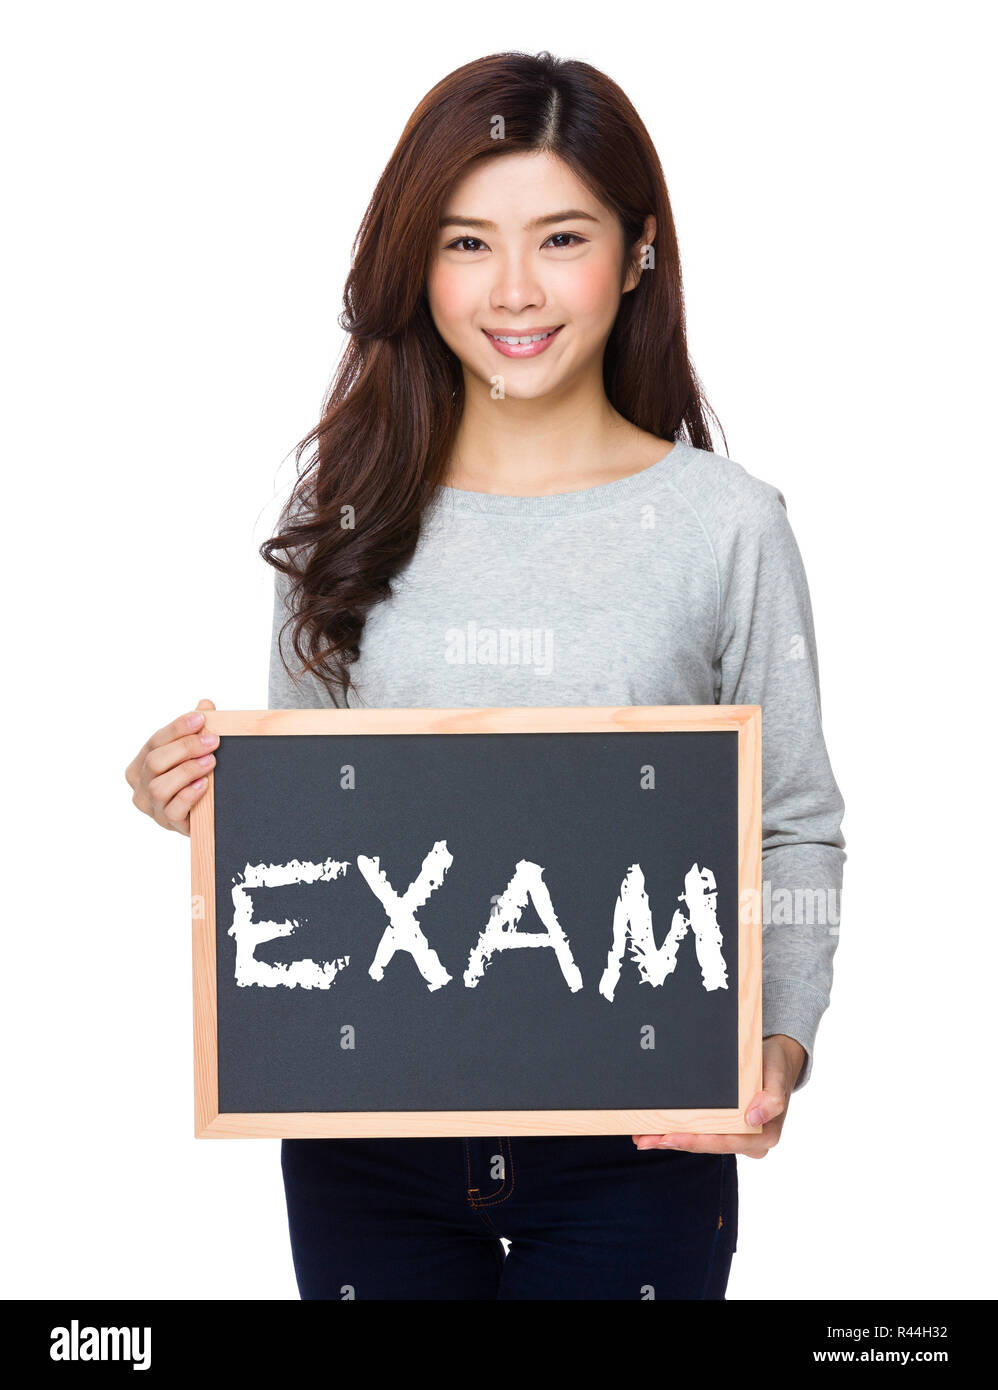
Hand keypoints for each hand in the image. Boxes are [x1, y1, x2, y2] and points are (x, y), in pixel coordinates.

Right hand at [125, 699, 216, 836]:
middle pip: (155, 761)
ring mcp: (151, 806)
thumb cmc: (194, 778)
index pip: (154, 741)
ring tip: (211, 762)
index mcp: (140, 764)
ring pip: (160, 786)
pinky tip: (204, 785)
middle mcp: (140, 785)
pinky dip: (188, 795)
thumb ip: (196, 729)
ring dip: (187, 771)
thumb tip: (205, 704)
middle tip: (213, 741)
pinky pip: (172, 810)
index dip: (177, 728)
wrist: (207, 814)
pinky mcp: (167, 823)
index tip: (201, 718)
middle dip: (185, 748)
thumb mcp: (194, 753)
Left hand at [631, 1034, 805, 1157]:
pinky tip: (656, 1128)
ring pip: (700, 1140)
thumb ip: (772, 1099)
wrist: (776, 1058)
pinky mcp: (725, 1126)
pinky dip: (679, 1128)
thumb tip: (753, 1118)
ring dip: (670, 1138)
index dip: (694, 1141)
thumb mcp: (778, 1076)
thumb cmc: (776, 1067)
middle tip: (643, 1140)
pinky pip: (701, 1130)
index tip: (667, 1138)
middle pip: (706, 1144)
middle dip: (674, 1142)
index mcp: (762, 1136)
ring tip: (642, 1137)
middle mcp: (748, 1141)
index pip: (723, 1142)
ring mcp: (735, 1135)